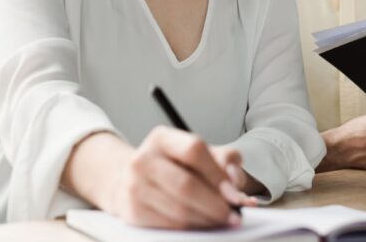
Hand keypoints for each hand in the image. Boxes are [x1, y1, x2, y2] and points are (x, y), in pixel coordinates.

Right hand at [101, 127, 253, 228]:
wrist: (131, 180)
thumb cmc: (173, 166)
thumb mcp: (197, 154)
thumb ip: (224, 160)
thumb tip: (234, 179)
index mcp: (162, 138)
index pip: (194, 150)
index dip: (217, 173)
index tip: (234, 193)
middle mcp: (143, 159)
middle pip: (186, 184)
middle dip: (216, 204)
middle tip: (234, 215)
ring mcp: (134, 185)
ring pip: (179, 209)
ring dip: (207, 219)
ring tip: (221, 220)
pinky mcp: (132, 210)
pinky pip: (169, 224)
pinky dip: (192, 227)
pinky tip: (202, 224)